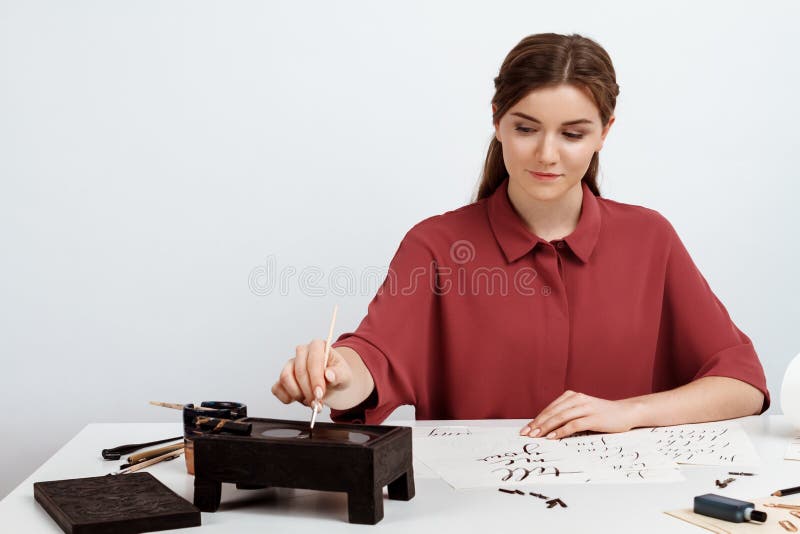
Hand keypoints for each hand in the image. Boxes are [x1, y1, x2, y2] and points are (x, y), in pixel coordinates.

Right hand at [270, 339, 353, 409]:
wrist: (331, 383)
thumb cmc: (337, 375)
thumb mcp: (345, 375)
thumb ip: (338, 375)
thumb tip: (329, 375)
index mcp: (318, 346)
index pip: (313, 361)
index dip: (315, 379)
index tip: (319, 394)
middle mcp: (302, 352)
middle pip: (298, 371)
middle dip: (308, 391)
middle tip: (316, 403)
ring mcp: (290, 364)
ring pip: (285, 378)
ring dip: (297, 394)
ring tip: (310, 401)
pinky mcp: (283, 377)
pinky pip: (277, 388)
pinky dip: (287, 398)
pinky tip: (300, 400)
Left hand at [519, 390, 638, 438]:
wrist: (626, 412)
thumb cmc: (603, 414)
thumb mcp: (583, 410)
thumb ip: (568, 414)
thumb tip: (548, 427)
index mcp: (572, 396)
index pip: (550, 408)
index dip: (537, 418)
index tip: (526, 428)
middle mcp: (577, 399)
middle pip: (552, 412)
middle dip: (538, 423)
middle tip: (526, 433)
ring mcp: (585, 408)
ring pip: (560, 417)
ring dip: (546, 427)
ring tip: (536, 436)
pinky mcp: (593, 418)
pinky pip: (573, 424)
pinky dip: (561, 431)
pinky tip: (552, 437)